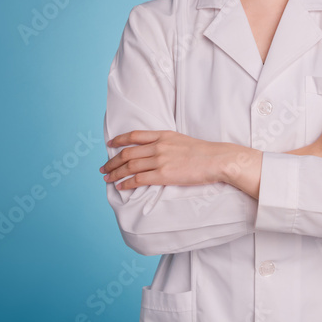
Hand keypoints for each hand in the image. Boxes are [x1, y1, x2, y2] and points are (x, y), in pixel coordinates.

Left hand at [99, 130, 234, 189]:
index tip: (109, 145)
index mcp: (163, 135)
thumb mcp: (182, 140)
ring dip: (115, 173)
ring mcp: (160, 160)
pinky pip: (138, 179)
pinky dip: (126, 183)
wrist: (217, 160)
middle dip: (112, 161)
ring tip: (107, 178)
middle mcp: (158, 146)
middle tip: (104, 168)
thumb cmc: (204, 152)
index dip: (119, 140)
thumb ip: (167, 144)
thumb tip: (156, 151)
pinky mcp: (163, 175)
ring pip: (129, 167)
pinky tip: (120, 186)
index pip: (134, 136)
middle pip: (127, 153)